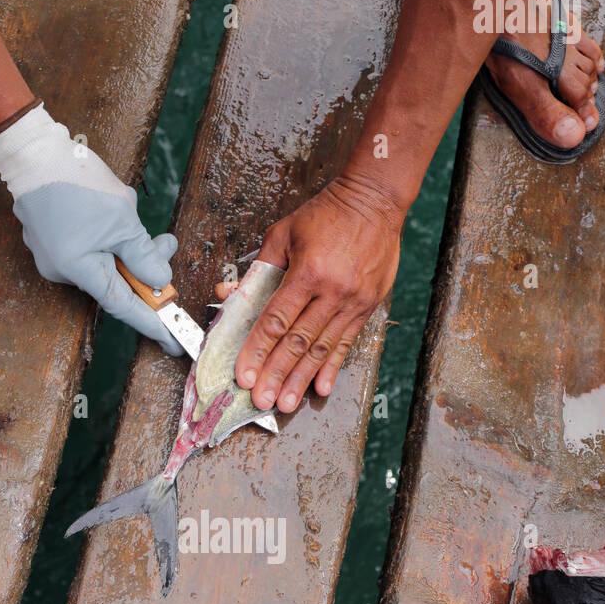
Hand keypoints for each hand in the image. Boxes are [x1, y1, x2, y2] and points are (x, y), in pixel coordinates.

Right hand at [0, 105, 180, 354]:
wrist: (32, 149)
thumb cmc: (75, 183)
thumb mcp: (122, 222)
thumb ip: (144, 257)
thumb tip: (160, 281)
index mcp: (78, 271)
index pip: (123, 306)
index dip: (151, 322)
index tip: (172, 341)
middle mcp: (60, 268)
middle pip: (115, 278)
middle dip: (144, 261)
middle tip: (167, 242)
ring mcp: (51, 250)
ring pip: (103, 255)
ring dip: (126, 238)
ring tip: (129, 206)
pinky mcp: (49, 232)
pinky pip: (88, 240)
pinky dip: (106, 228)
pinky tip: (108, 202)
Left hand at [230, 177, 403, 411]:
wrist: (375, 199)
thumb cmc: (326, 213)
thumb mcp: (283, 234)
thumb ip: (258, 270)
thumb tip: (229, 297)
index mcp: (307, 272)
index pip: (276, 320)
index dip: (257, 351)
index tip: (245, 374)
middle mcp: (332, 291)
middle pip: (297, 342)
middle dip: (276, 374)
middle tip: (262, 400)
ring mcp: (353, 301)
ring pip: (321, 349)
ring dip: (301, 379)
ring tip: (286, 403)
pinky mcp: (368, 306)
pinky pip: (346, 343)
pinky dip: (332, 367)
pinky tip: (321, 388)